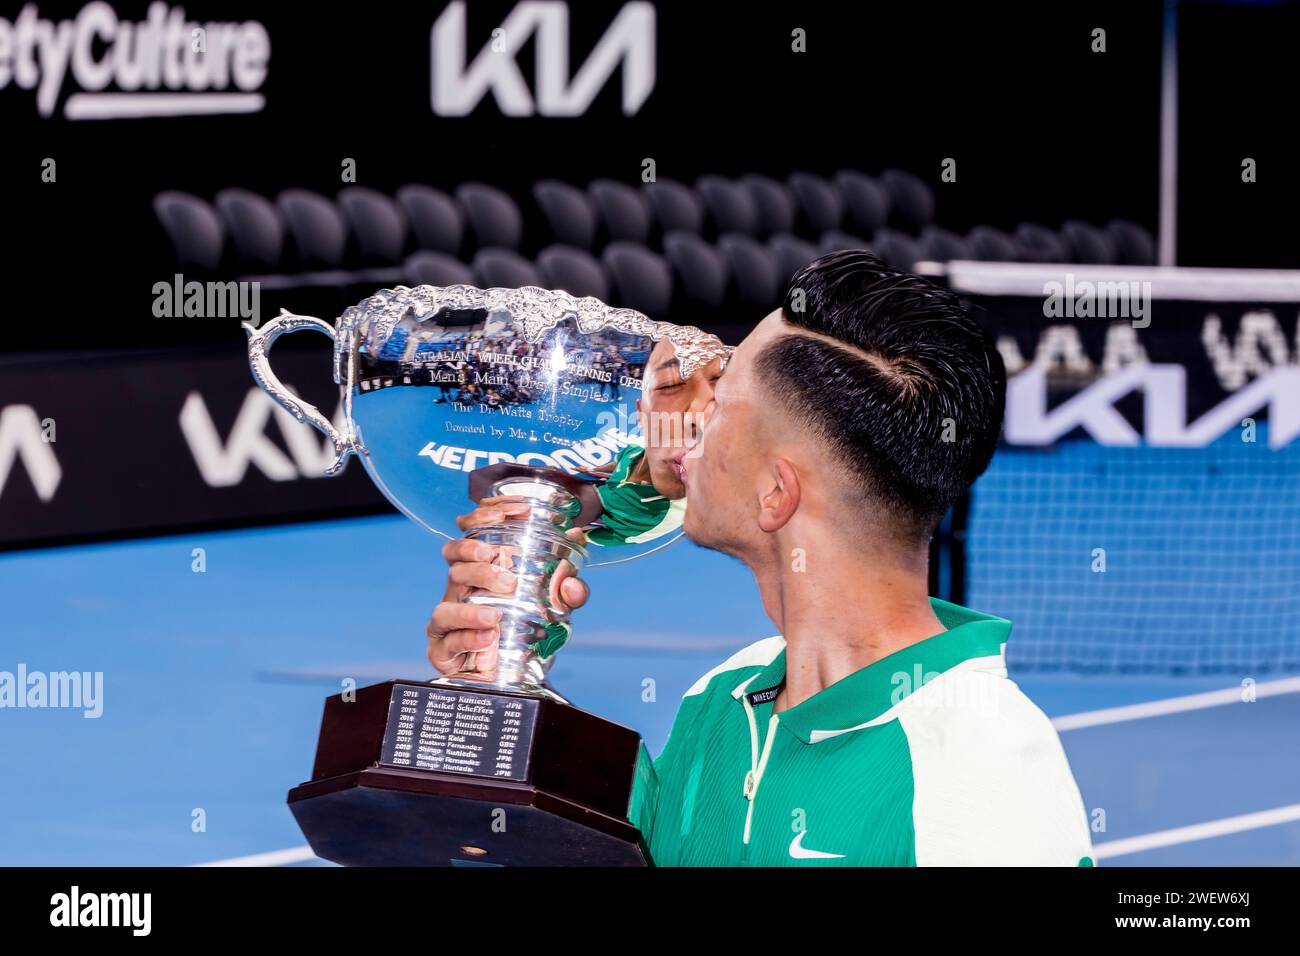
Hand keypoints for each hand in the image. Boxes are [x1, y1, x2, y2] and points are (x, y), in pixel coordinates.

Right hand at [425, 497, 589, 679]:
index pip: (470, 533)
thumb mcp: (553, 605)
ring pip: (445, 607)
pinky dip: (468, 639)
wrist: (510, 675)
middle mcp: (461, 591)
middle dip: (476, 564)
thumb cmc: (523, 629)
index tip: (505, 515)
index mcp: (481, 569)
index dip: (481, 519)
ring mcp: (449, 621)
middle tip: (506, 577)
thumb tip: (574, 583)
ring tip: (496, 615)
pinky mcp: (443, 650)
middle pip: (454, 565)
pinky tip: (488, 637)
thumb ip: (565, 591)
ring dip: (469, 609)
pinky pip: (447, 642)